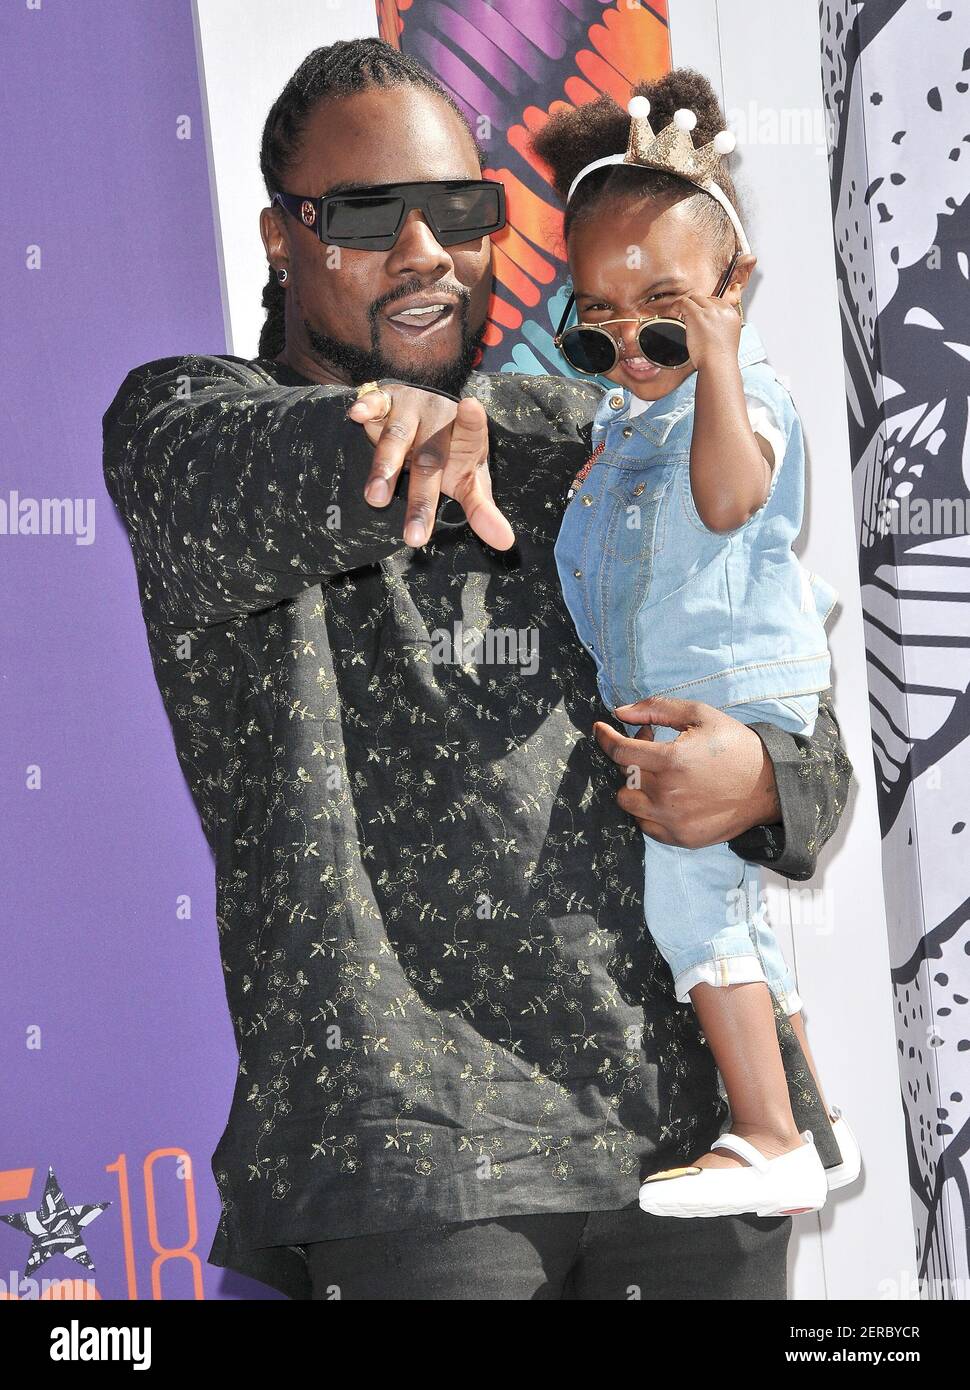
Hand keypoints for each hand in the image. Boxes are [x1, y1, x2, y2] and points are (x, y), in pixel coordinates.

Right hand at [346, 383, 514, 550]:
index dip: (472, 421)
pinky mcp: (386, 401)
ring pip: (397, 438)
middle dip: (420, 500)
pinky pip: (375, 403)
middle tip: (414, 537)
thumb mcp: (469, 481)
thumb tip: (505, 543)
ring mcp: (411, 410)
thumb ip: (482, 510)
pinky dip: (366, 407)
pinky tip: (356, 415)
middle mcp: (438, 420)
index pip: (472, 430)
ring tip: (375, 499)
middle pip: (429, 461)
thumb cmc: (452, 456)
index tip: (471, 408)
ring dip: (384, 467)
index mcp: (465, 437)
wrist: (428, 417)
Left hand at [592, 696, 780, 847]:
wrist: (770, 786)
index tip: (600, 728)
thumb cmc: (734, 745)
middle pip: (624, 776)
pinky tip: (668, 795)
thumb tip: (620, 712)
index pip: (619, 751)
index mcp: (672, 760)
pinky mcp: (681, 838)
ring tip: (659, 774)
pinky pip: (646, 825)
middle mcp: (668, 794)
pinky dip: (648, 809)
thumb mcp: (701, 715)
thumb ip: (657, 709)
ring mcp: (673, 820)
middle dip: (631, 757)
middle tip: (652, 748)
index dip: (605, 737)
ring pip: (629, 803)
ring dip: (635, 785)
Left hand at [665, 288, 741, 372]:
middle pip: (705, 298)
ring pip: (694, 298)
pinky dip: (676, 306)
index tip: (697, 314)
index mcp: (732, 315)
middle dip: (695, 306)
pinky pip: (684, 302)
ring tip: (678, 314)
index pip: (717, 302)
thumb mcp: (726, 340)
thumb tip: (708, 328)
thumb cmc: (719, 360)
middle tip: (686, 316)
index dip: (705, 307)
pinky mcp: (697, 315)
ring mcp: (711, 311)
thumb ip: (720, 329)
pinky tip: (672, 313)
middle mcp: (723, 310)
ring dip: (686, 305)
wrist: (718, 365)